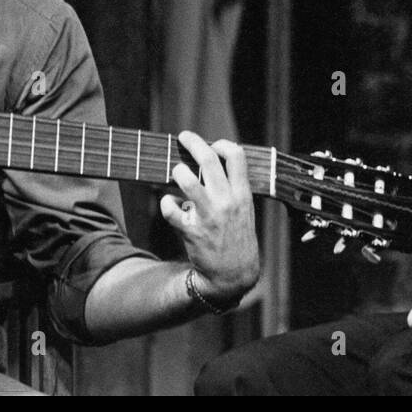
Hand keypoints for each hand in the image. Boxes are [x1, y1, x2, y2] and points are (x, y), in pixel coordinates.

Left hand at [160, 131, 260, 306]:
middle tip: (184, 137)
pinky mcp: (192, 231)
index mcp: (242, 194)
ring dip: (178, 172)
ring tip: (177, 173)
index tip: (212, 144)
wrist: (233, 274)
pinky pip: (170, 208)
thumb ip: (233, 187)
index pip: (236, 156)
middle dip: (193, 143)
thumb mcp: (245, 209)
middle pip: (208, 160)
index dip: (222, 144)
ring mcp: (209, 216)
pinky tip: (170, 204)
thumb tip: (214, 160)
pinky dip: (166, 202)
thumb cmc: (237, 237)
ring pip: (186, 181)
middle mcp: (227, 202)